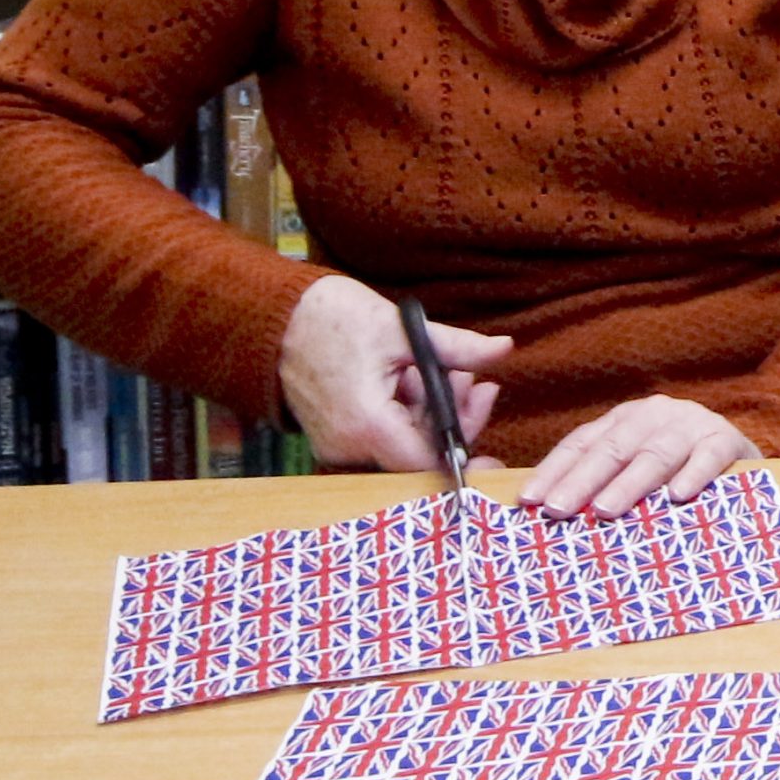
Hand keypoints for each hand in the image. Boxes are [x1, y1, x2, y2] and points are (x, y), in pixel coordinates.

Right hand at [278, 274, 510, 474]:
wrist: (275, 317)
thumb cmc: (333, 318)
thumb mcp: (404, 330)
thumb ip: (457, 349)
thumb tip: (504, 348)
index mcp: (366, 424)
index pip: (426, 462)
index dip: (462, 449)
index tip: (491, 442)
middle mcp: (347, 445)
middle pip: (418, 453)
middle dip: (452, 418)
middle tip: (473, 382)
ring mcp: (336, 444)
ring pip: (401, 443)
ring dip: (430, 411)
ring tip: (446, 369)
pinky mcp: (333, 436)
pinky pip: (380, 436)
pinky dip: (404, 412)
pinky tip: (414, 379)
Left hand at [522, 395, 757, 519]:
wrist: (740, 457)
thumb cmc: (676, 474)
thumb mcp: (634, 470)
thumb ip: (600, 484)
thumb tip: (548, 515)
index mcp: (624, 420)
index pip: (581, 443)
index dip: (554, 470)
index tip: (529, 502)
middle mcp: (653, 415)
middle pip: (612, 447)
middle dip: (582, 480)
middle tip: (558, 510)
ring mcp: (691, 424)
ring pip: (655, 452)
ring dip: (628, 483)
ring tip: (605, 510)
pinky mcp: (725, 439)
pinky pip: (708, 456)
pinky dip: (693, 474)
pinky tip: (676, 496)